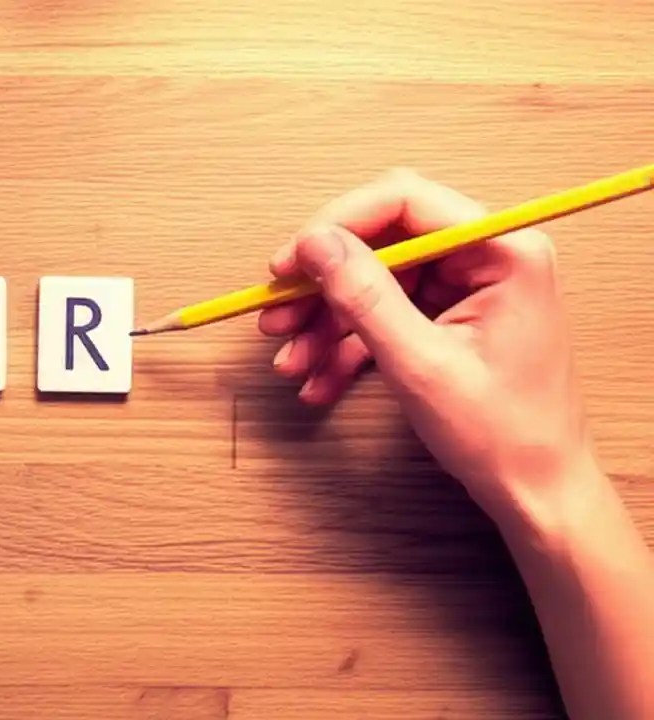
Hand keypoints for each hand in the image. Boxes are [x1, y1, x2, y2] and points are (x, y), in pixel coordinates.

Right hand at [259, 168, 599, 526]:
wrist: (537, 492)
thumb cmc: (505, 435)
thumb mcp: (420, 364)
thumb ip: (365, 297)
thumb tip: (315, 243)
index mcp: (503, 251)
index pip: (403, 200)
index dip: (335, 225)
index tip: (290, 263)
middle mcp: (488, 256)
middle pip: (381, 240)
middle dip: (324, 283)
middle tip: (278, 314)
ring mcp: (469, 286)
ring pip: (374, 281)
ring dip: (326, 321)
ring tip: (292, 360)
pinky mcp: (450, 315)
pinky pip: (384, 313)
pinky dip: (347, 344)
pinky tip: (319, 378)